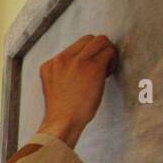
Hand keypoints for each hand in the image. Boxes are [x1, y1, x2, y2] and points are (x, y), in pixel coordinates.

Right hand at [36, 34, 116, 148]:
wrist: (62, 123)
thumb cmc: (62, 111)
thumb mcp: (54, 87)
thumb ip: (63, 72)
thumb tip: (82, 63)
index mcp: (50, 65)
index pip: (75, 46)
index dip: (87, 54)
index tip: (89, 69)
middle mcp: (61, 59)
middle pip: (89, 39)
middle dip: (98, 50)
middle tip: (101, 67)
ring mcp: (76, 62)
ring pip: (101, 41)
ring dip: (107, 53)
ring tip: (105, 71)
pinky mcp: (91, 67)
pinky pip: (109, 52)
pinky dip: (112, 62)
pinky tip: (107, 76)